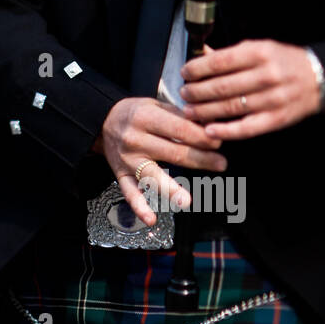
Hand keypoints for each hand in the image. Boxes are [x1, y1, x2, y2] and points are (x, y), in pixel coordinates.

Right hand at [96, 96, 226, 226]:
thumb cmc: (137, 113)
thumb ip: (181, 116)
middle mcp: (136, 139)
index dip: (201, 137)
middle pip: (173, 153)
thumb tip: (211, 127)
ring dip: (170, 189)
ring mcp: (128, 160)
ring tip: (186, 200)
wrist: (103, 121)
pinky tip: (151, 219)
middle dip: (200, 159)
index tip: (219, 142)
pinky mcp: (121, 175)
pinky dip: (139, 207)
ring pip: (152, 175)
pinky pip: (130, 193)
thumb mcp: (156, 105)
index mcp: (146, 118)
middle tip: (221, 164)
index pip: (179, 129)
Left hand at [179, 40, 322, 141]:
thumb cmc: (283, 62)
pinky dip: (226, 130)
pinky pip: (246, 128)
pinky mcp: (276, 119)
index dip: (197, 69)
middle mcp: (266, 75)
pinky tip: (209, 130)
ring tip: (189, 110)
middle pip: (222, 86)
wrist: (320, 78)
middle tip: (184, 93)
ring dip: (204, 111)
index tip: (185, 73)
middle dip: (197, 91)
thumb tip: (199, 54)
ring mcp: (272, 99)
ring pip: (230, 107)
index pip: (220, 61)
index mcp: (259, 53)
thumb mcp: (259, 48)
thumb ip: (230, 54)